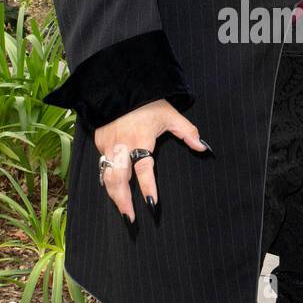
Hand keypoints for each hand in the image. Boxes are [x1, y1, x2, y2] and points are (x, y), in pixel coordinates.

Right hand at [95, 99, 209, 222]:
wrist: (119, 85)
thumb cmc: (148, 101)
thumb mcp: (170, 114)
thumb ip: (187, 131)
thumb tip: (204, 148)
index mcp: (141, 139)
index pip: (144, 169)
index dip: (148, 187)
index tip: (152, 204)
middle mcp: (122, 145)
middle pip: (119, 179)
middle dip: (123, 200)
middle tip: (130, 217)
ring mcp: (108, 144)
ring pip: (107, 176)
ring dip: (113, 195)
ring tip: (123, 210)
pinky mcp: (99, 141)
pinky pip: (102, 164)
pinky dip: (107, 178)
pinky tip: (112, 190)